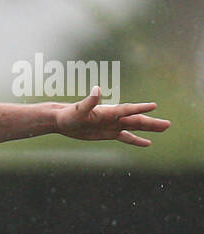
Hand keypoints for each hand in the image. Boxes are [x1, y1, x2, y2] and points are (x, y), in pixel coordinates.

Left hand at [55, 86, 170, 146]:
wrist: (64, 121)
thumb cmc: (70, 115)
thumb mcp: (79, 110)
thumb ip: (89, 101)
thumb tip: (97, 89)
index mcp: (109, 111)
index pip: (127, 110)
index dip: (139, 108)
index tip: (153, 106)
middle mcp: (114, 117)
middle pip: (137, 120)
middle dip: (152, 123)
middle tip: (168, 124)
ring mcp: (113, 125)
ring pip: (135, 128)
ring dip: (149, 129)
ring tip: (164, 128)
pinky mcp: (109, 133)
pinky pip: (126, 137)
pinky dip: (136, 140)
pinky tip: (147, 143)